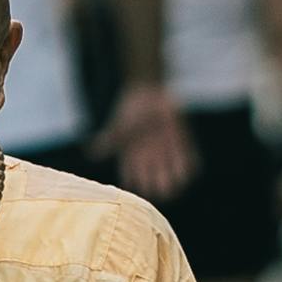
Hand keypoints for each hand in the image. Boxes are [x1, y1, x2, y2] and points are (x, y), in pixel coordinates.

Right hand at [105, 83, 192, 202]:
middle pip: (154, 178)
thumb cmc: (131, 111)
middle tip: (162, 188)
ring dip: (175, 177)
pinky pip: (186, 158)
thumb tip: (90, 153)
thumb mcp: (119, 126)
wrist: (148, 94)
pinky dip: (189, 164)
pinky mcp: (179, 143)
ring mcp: (164, 152)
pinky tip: (191, 169)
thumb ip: (108, 140)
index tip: (139, 185)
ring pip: (171, 171)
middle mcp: (149, 159)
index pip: (133, 177)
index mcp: (133, 158)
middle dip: (158, 184)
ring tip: (178, 182)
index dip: (137, 184)